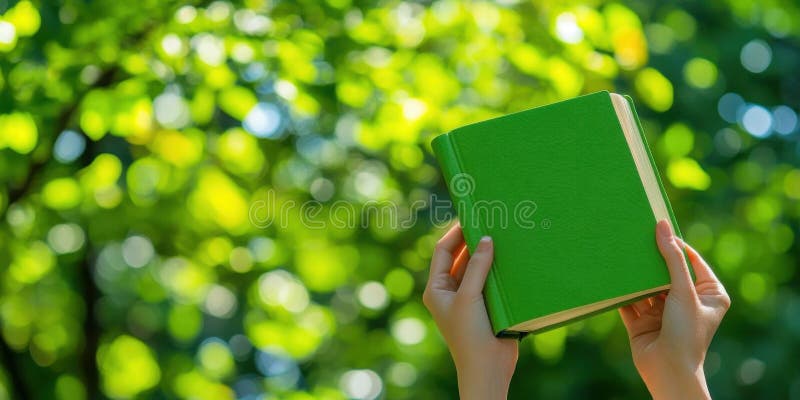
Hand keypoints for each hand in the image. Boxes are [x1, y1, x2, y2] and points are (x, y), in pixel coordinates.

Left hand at [423, 224, 517, 399]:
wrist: (488, 367)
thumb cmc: (470, 334)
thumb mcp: (469, 297)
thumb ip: (477, 267)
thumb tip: (485, 239)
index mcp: (436, 289)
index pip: (443, 252)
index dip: (455, 233)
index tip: (470, 217)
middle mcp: (450, 291)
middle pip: (460, 257)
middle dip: (473, 241)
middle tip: (490, 222)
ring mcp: (468, 298)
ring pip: (477, 268)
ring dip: (487, 254)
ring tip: (501, 234)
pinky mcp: (486, 304)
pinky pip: (490, 280)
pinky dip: (498, 269)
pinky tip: (510, 257)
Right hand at [619, 220, 730, 399]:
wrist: (668, 371)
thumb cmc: (686, 333)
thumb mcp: (683, 291)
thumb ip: (671, 258)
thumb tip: (662, 226)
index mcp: (709, 294)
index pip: (691, 260)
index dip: (676, 244)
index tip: (658, 228)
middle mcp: (687, 302)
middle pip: (666, 271)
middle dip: (651, 259)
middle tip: (636, 237)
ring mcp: (663, 312)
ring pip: (647, 286)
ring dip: (635, 275)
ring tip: (621, 254)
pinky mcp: (642, 321)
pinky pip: (630, 301)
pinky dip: (622, 291)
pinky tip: (611, 276)